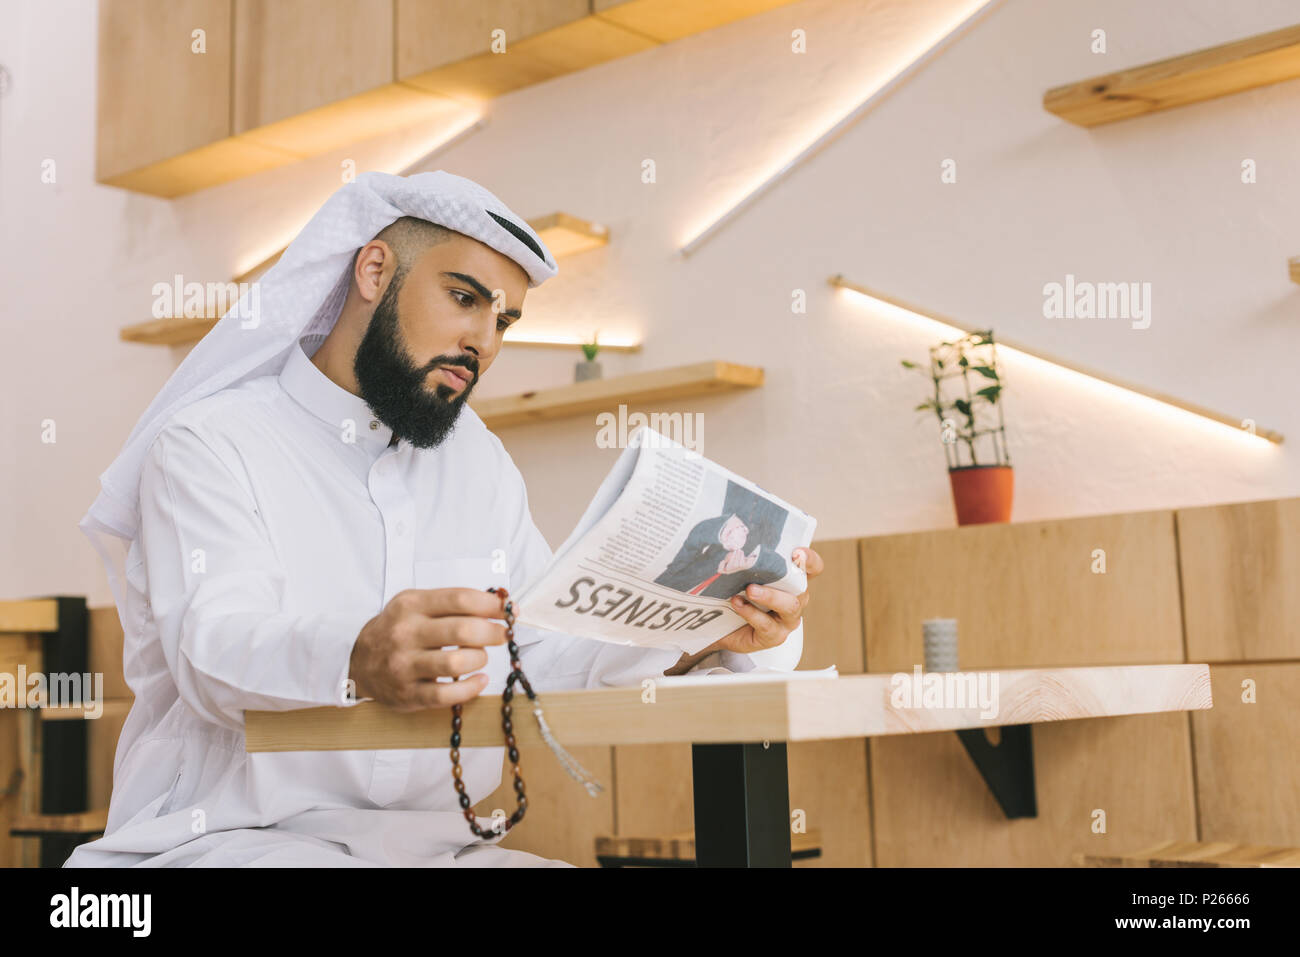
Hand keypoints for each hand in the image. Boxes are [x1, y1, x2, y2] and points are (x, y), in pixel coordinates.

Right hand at [348, 588, 506, 710]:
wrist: (359, 662)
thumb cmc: (399, 630)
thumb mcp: (417, 605)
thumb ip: (454, 603)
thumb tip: (501, 605)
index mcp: (411, 605)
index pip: (461, 599)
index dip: (492, 605)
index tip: (508, 610)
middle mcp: (405, 633)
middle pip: (463, 630)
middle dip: (492, 632)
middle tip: (502, 635)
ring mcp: (404, 666)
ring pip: (457, 663)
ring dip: (480, 658)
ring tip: (480, 656)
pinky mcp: (408, 694)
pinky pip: (447, 695)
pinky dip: (471, 688)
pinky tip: (479, 680)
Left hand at [714, 546, 822, 655]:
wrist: (721, 626)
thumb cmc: (737, 594)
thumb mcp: (744, 576)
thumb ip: (750, 563)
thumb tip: (740, 542)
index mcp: (793, 582)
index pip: (812, 567)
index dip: (809, 559)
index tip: (796, 553)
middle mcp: (795, 600)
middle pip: (802, 587)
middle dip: (786, 577)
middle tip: (768, 569)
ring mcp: (787, 620)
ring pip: (789, 606)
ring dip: (770, 596)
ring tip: (750, 590)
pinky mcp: (774, 636)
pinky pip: (767, 625)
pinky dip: (751, 612)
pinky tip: (737, 604)